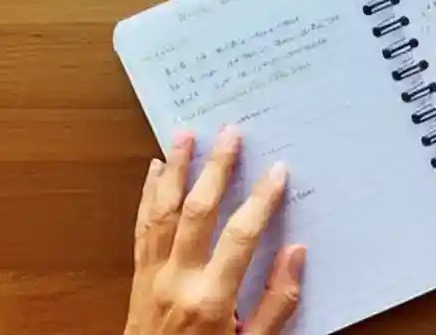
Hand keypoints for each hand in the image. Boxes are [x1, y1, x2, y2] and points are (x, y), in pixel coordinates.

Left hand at [126, 128, 305, 334]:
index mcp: (211, 299)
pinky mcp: (138, 277)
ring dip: (176, 170)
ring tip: (186, 134)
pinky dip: (149, 195)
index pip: (240, 236)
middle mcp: (177, 280)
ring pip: (163, 210)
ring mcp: (152, 276)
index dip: (261, 200)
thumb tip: (296, 253)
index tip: (277, 170)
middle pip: (197, 211)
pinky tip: (156, 170)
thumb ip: (277, 304)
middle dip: (215, 168)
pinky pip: (143, 227)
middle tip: (230, 133)